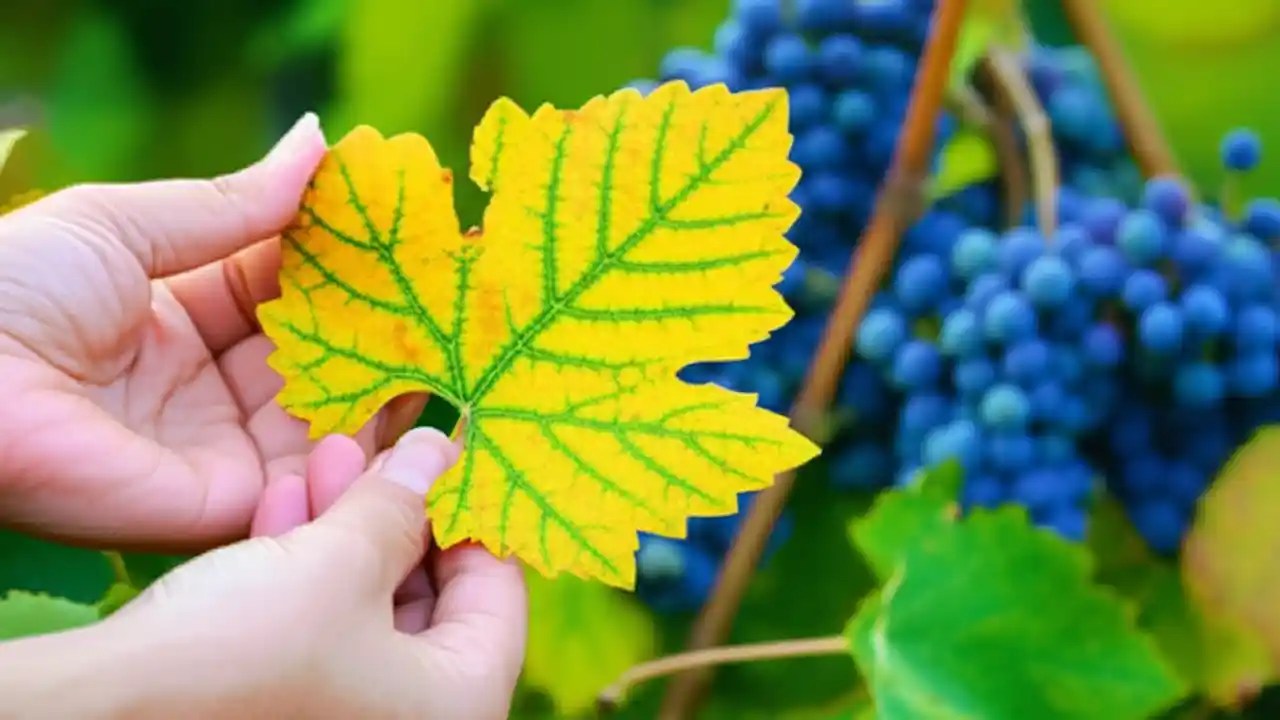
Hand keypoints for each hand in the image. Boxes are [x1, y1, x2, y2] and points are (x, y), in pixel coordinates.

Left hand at [0, 114, 423, 548]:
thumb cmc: (15, 286)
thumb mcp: (128, 225)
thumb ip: (236, 203)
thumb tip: (321, 139)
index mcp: (179, 312)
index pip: (286, 284)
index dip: (346, 260)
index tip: (414, 229)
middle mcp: (208, 384)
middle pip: (318, 350)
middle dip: (383, 319)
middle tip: (456, 288)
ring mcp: (221, 445)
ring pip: (331, 414)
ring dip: (389, 378)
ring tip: (456, 339)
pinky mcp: (227, 500)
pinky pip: (314, 478)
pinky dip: (365, 443)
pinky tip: (413, 397)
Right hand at [1, 428, 526, 718]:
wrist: (102, 718)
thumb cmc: (246, 652)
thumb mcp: (339, 564)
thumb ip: (400, 505)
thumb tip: (443, 449)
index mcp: (457, 703)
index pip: (499, 592)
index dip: (475, 512)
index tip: (455, 452)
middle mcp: (411, 719)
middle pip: (430, 595)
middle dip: (397, 511)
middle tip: (382, 445)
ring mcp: (346, 714)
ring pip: (367, 603)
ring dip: (346, 525)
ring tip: (327, 452)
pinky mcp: (284, 703)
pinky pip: (318, 626)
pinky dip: (306, 567)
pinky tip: (282, 502)